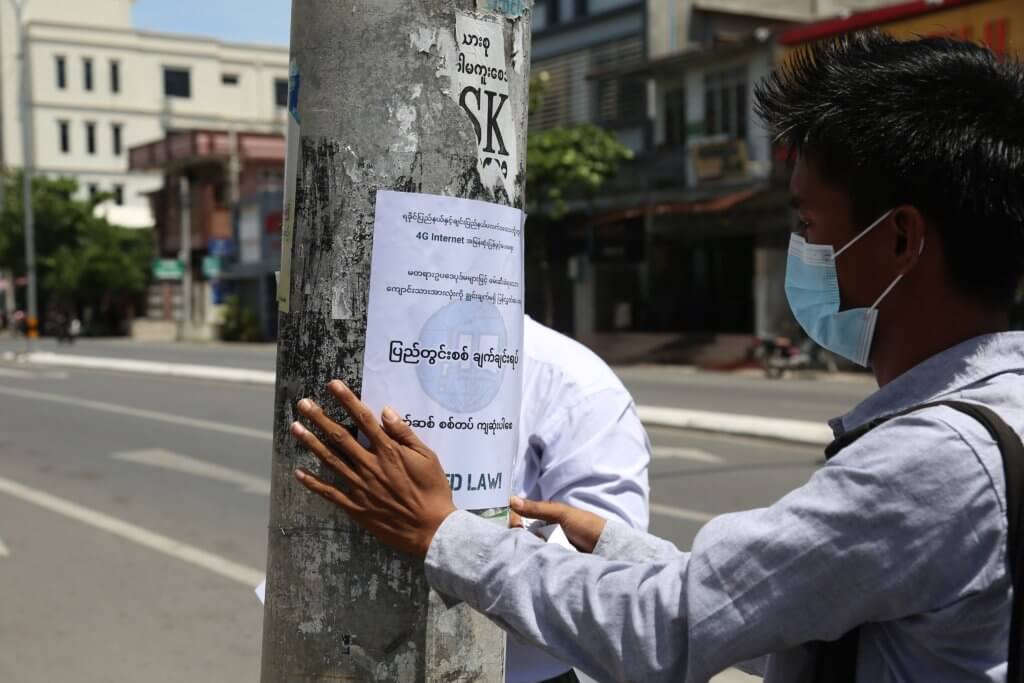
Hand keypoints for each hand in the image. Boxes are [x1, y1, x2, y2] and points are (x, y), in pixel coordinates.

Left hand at [290, 380, 456, 558]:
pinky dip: (313, 483)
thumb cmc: (433, 491)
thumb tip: (386, 412)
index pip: (364, 419)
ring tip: (295, 428)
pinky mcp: (356, 507)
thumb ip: (405, 434)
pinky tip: (298, 473)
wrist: (431, 529)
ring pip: (330, 460)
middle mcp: (370, 466)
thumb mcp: (428, 457)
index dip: (347, 400)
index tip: (333, 385)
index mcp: (388, 452)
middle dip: (320, 418)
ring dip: (311, 443)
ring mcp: (360, 487)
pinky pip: (330, 493)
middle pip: (340, 437)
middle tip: (303, 403)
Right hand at [509, 496, 607, 552]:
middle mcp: (542, 531)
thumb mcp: (561, 513)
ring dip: (527, 548)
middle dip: (518, 536)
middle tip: (524, 541)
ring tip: (532, 550)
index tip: (513, 525)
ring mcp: (546, 547)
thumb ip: (537, 508)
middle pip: (520, 534)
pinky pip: (536, 559)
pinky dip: (534, 559)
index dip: (513, 519)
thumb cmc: (585, 525)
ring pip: (527, 547)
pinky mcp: (550, 561)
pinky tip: (533, 561)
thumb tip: (511, 500)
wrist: (605, 548)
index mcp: (544, 516)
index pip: (519, 516)